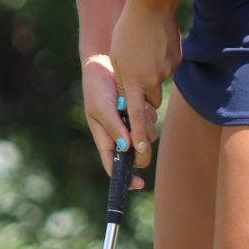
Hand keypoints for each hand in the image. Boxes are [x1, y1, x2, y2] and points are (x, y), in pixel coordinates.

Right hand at [81, 54, 144, 189]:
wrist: (106, 64)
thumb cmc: (97, 88)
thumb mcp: (101, 107)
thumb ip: (113, 127)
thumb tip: (125, 147)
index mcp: (106, 140)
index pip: (114, 166)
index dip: (126, 178)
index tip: (138, 184)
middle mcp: (120, 136)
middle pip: (138, 154)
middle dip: (142, 146)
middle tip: (138, 129)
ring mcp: (131, 125)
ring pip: (147, 137)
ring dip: (144, 125)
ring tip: (131, 106)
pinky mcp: (141, 114)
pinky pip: (151, 121)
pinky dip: (148, 113)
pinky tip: (139, 100)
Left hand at [109, 0, 181, 170]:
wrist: (150, 5)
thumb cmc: (126, 32)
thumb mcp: (119, 60)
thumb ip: (126, 83)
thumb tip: (133, 102)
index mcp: (133, 82)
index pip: (137, 119)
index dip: (139, 138)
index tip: (140, 154)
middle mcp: (151, 80)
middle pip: (150, 104)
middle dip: (144, 100)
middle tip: (136, 83)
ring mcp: (166, 71)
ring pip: (158, 86)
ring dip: (151, 78)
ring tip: (143, 55)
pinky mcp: (177, 61)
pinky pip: (167, 70)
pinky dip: (160, 63)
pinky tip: (155, 47)